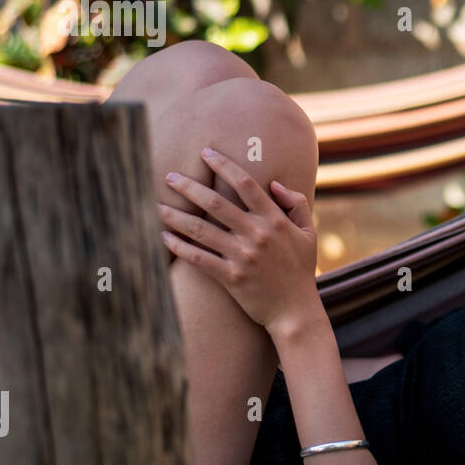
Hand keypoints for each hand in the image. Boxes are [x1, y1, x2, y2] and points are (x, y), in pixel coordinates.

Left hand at [159, 148, 319, 334]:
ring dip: (175, 216)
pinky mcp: (231, 277)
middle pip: (216, 203)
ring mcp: (242, 256)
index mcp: (275, 220)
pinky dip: (179, 247)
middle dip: (189, 187)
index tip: (206, 153)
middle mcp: (257, 235)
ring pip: (200, 230)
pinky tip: (162, 237)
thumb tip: (274, 184)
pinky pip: (198, 258)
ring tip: (155, 205)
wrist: (295, 310)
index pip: (246, 184)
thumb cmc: (301, 269)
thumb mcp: (309, 233)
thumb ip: (295, 203)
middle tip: (169, 176)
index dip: (224, 165)